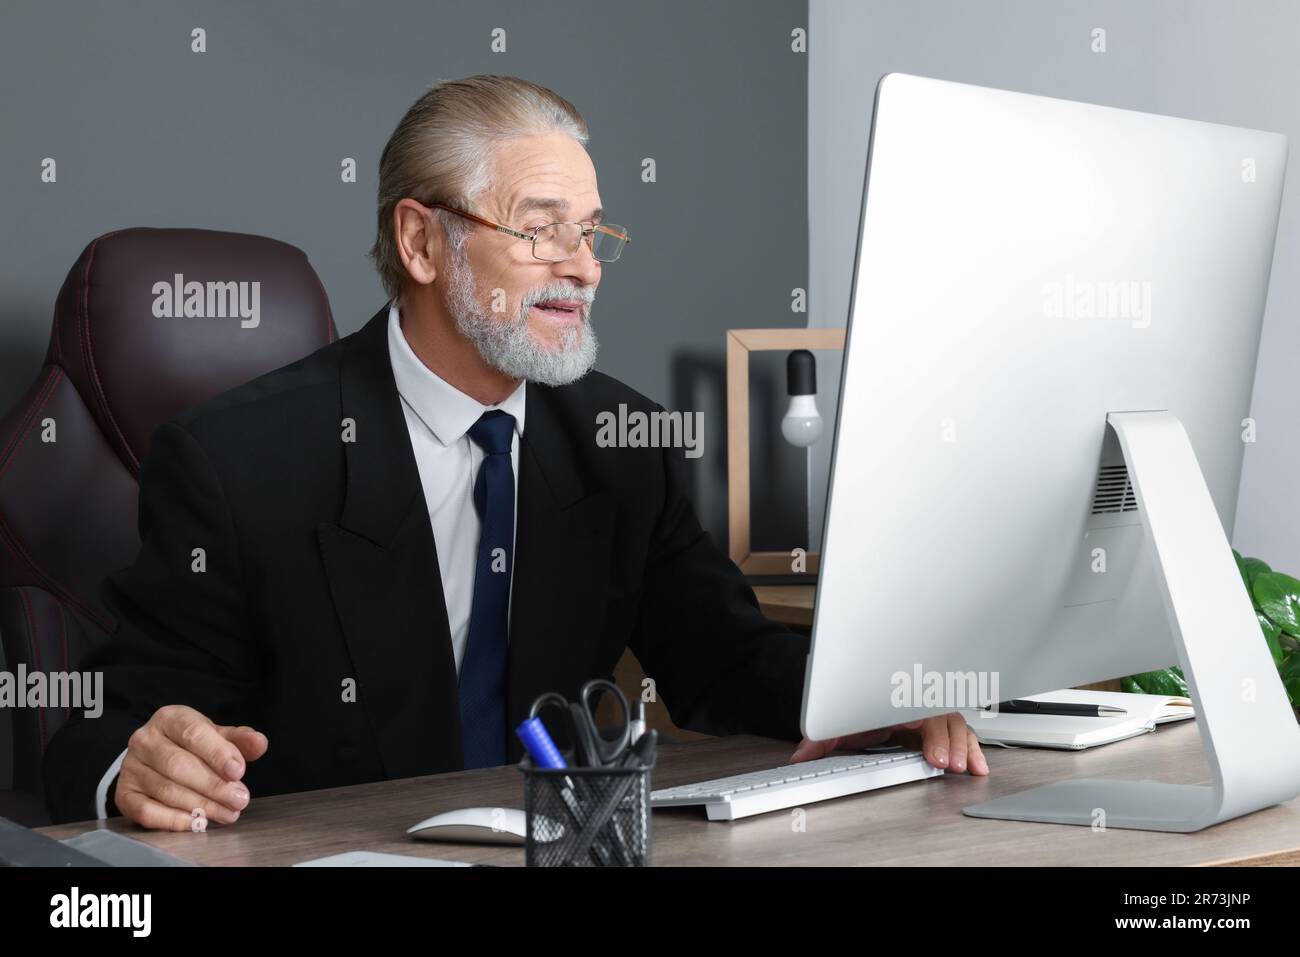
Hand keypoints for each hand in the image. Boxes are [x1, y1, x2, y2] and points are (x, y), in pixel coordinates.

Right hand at [114, 705, 268, 829]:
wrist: (156, 755)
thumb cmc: (191, 745)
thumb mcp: (216, 736)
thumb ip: (239, 740)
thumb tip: (259, 743)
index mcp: (169, 718)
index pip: (193, 734)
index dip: (217, 754)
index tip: (238, 772)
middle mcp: (145, 740)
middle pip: (179, 765)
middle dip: (213, 786)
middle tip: (239, 800)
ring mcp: (131, 767)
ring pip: (166, 790)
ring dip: (201, 806)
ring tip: (227, 813)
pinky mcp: (124, 793)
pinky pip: (147, 811)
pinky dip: (174, 820)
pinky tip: (197, 822)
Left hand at [790, 711, 988, 774]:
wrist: (853, 695)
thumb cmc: (851, 709)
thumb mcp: (834, 724)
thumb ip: (819, 740)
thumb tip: (801, 757)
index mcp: (894, 701)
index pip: (916, 711)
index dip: (926, 731)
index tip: (930, 750)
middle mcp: (915, 705)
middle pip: (941, 718)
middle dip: (948, 742)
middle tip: (947, 764)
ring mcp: (928, 716)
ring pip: (955, 725)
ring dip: (964, 746)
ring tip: (965, 767)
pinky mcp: (937, 729)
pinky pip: (961, 734)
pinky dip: (973, 749)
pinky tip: (978, 766)